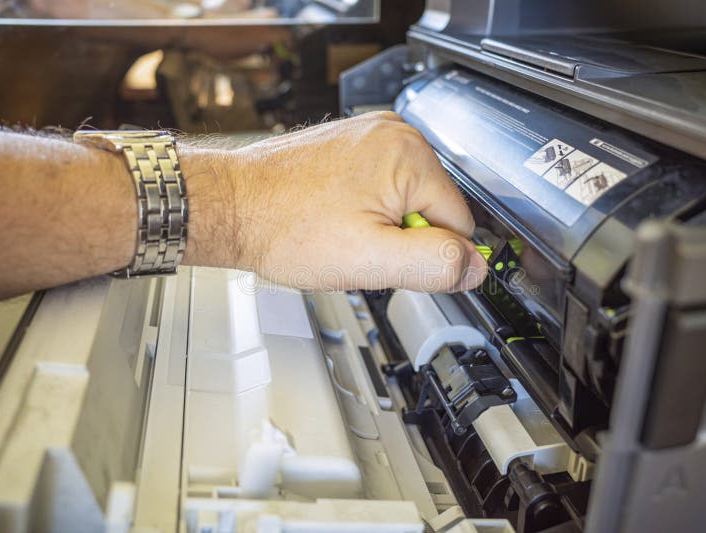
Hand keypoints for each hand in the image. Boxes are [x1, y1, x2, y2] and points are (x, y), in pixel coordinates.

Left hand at [181, 112, 487, 291]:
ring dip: (382, 225)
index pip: (459, 224)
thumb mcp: (372, 261)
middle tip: (357, 244)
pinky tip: (334, 216)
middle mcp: (394, 133)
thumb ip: (435, 265)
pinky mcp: (352, 142)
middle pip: (433, 209)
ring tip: (340, 229)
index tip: (386, 258)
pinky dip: (365, 208)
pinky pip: (382, 186)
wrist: (231, 205)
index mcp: (411, 156)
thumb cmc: (284, 226)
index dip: (426, 255)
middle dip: (402, 238)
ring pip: (407, 200)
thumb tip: (474, 267)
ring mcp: (370, 134)